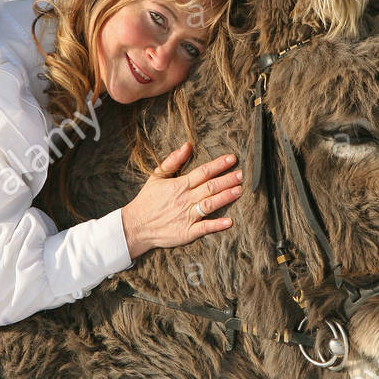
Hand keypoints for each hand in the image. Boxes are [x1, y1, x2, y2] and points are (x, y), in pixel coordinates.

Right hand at [120, 141, 242, 259]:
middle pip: (210, 187)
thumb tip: (187, 146)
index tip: (232, 159)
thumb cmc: (147, 200)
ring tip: (239, 191)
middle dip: (228, 180)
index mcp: (179, 185)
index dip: (219, 165)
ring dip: (226, 197)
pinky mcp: (187, 232)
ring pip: (210, 204)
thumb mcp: (156, 177)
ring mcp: (186, 216)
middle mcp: (185, 199)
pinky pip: (204, 227)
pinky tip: (230, 221)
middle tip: (242, 175)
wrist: (135, 226)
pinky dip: (217, 224)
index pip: (203, 172)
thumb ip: (173, 161)